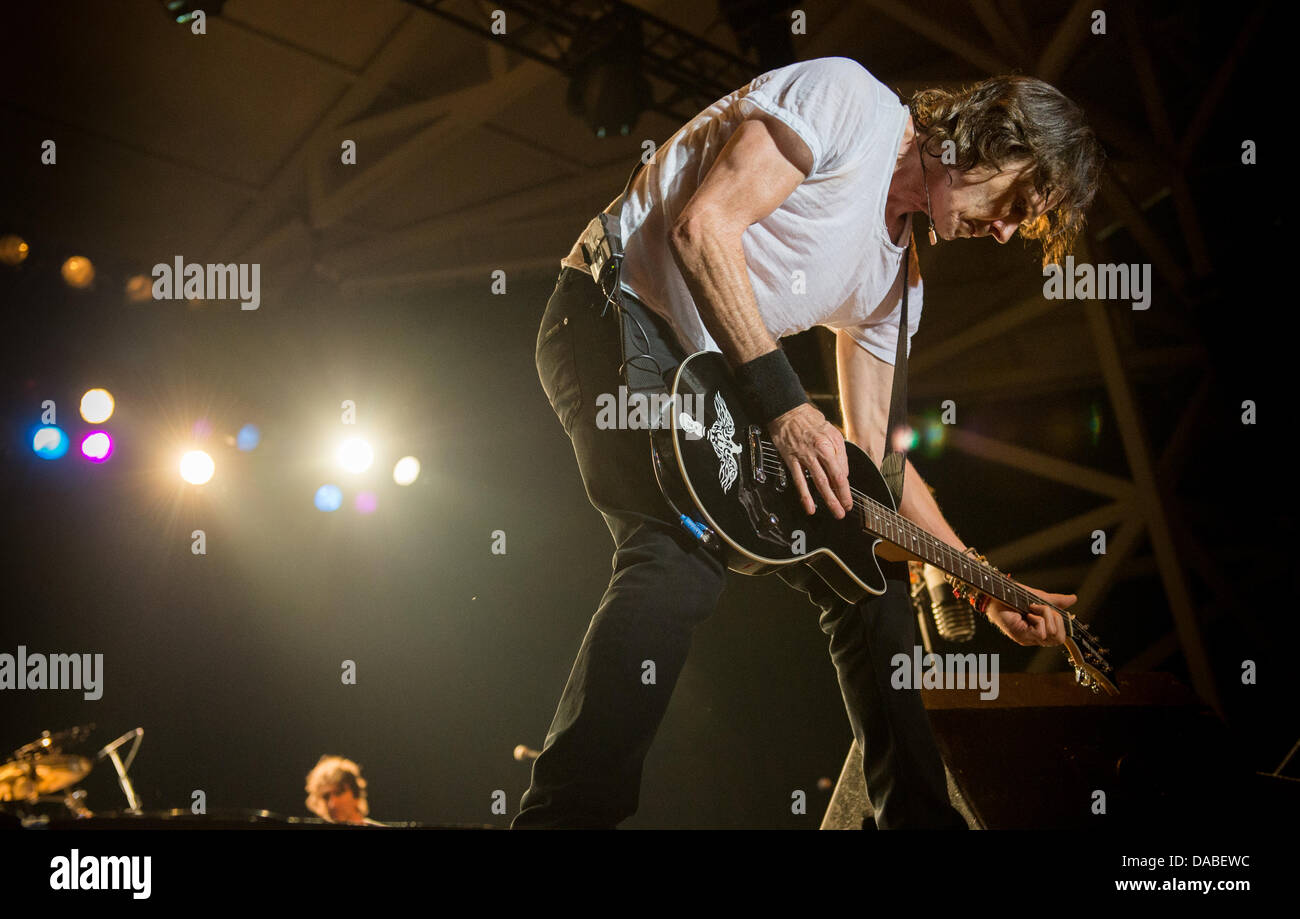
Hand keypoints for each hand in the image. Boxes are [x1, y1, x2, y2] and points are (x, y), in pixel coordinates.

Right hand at [767, 403, 852, 518]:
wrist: (788, 411)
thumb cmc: (810, 420)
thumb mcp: (832, 432)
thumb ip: (840, 453)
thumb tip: (844, 472)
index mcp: (829, 446)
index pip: (840, 472)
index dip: (845, 489)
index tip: (849, 500)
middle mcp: (818, 452)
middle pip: (831, 480)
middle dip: (839, 498)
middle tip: (843, 511)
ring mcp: (803, 457)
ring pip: (817, 482)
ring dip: (827, 499)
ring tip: (833, 511)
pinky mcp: (791, 459)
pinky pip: (798, 480)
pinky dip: (804, 495)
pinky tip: (809, 506)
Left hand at [983, 584, 1076, 646]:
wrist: (996, 593)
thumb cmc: (1013, 596)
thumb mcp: (1039, 597)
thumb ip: (1056, 601)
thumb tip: (1074, 599)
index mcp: (1039, 631)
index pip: (1061, 637)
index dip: (1061, 623)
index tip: (1049, 609)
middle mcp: (1034, 638)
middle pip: (1060, 639)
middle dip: (1056, 619)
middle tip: (1041, 608)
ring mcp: (1028, 638)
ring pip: (1052, 634)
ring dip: (1047, 616)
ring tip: (1033, 609)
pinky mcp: (1021, 636)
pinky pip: (1042, 632)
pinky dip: (1039, 619)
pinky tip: (1028, 614)